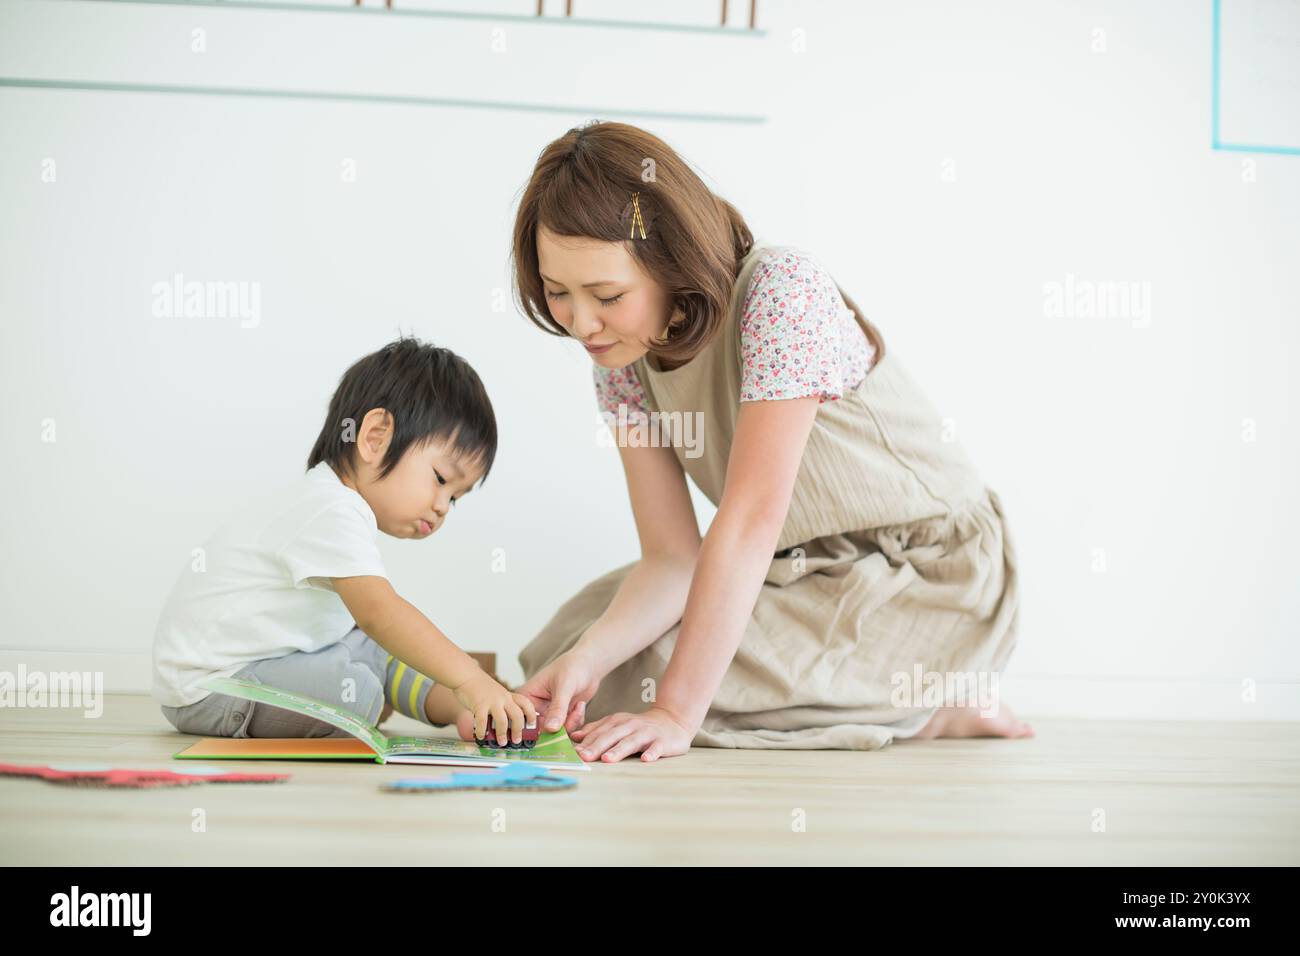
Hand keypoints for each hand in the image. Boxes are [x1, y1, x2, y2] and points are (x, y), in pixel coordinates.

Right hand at [450, 672, 537, 745]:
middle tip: (516, 740)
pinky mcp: (479, 705)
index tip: (532, 724)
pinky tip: (481, 736)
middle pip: (517, 715)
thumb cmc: (479, 686)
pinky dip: (483, 731)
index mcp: (508, 695)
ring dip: (503, 734)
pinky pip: (483, 722)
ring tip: (501, 742)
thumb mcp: (496, 693)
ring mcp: (492, 701)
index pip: (525, 703)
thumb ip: (501, 705)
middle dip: (518, 730)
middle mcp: (503, 698)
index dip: (531, 714)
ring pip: (503, 721)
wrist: (466, 675)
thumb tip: (504, 724)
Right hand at [513, 647, 602, 735]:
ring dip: (571, 722)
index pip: (524, 720)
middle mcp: (535, 707)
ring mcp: (548, 712)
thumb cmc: (573, 667)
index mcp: (527, 696)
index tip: (554, 728)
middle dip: (561, 725)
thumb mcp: (564, 687)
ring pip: (556, 731)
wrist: (590, 664)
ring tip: (579, 706)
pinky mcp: (561, 716)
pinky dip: (576, 720)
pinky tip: (580, 705)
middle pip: (541, 730)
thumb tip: (550, 729)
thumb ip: (557, 708)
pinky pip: (567, 729)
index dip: (537, 729)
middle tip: (573, 714)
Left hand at [569, 706, 694, 762]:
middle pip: (612, 736)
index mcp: (617, 722)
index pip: (599, 732)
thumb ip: (597, 730)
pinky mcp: (663, 741)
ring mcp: (647, 733)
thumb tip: (575, 737)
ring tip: (608, 759)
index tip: (573, 753)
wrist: (672, 720)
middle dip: (597, 746)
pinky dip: (651, 753)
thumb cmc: (640, 727)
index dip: (586, 742)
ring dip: (619, 750)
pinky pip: (656, 748)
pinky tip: (645, 759)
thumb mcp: (617, 725)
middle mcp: (630, 725)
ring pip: (631, 741)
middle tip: (584, 757)